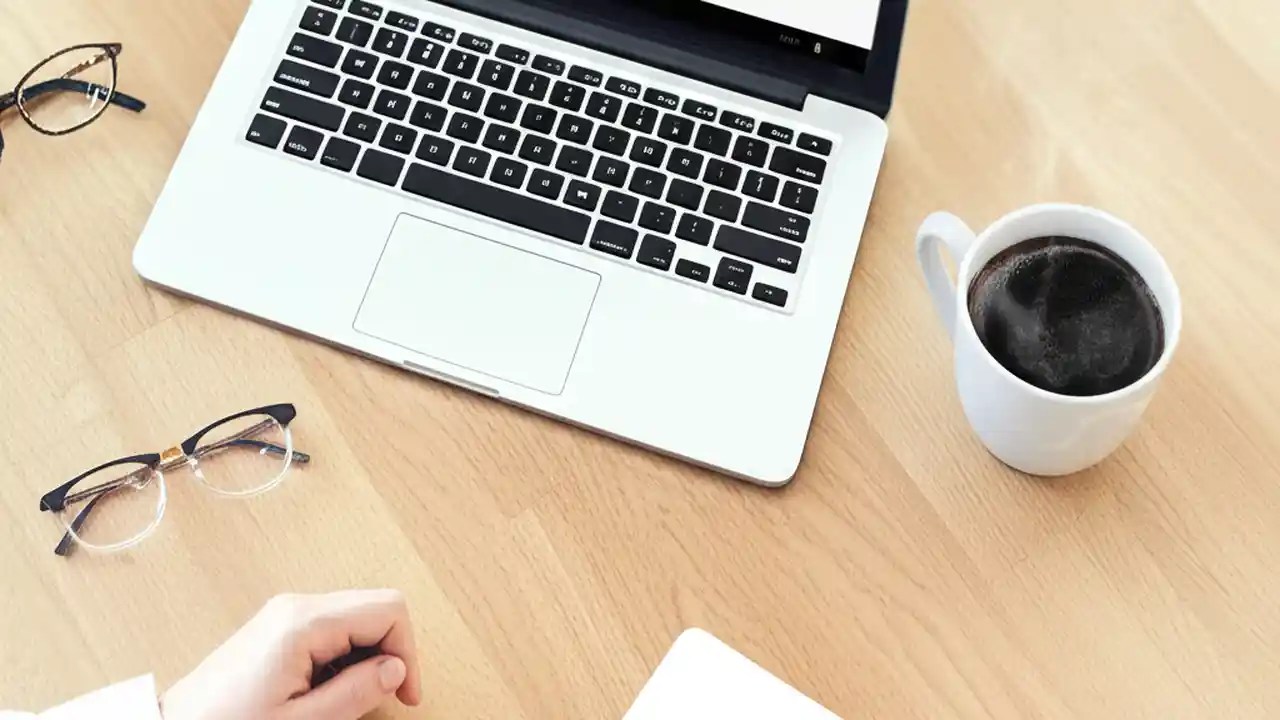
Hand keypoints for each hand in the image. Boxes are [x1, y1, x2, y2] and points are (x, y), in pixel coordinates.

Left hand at [160, 590, 423, 719]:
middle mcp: (295, 606)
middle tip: (382, 697)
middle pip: (375, 607)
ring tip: (346, 700)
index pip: (388, 609)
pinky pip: (331, 629)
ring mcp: (284, 614)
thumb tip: (396, 669)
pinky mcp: (277, 628)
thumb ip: (356, 692)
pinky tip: (325, 691)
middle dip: (390, 651)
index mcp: (304, 622)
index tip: (405, 693)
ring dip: (366, 657)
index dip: (408, 651)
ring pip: (356, 618)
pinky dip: (343, 657)